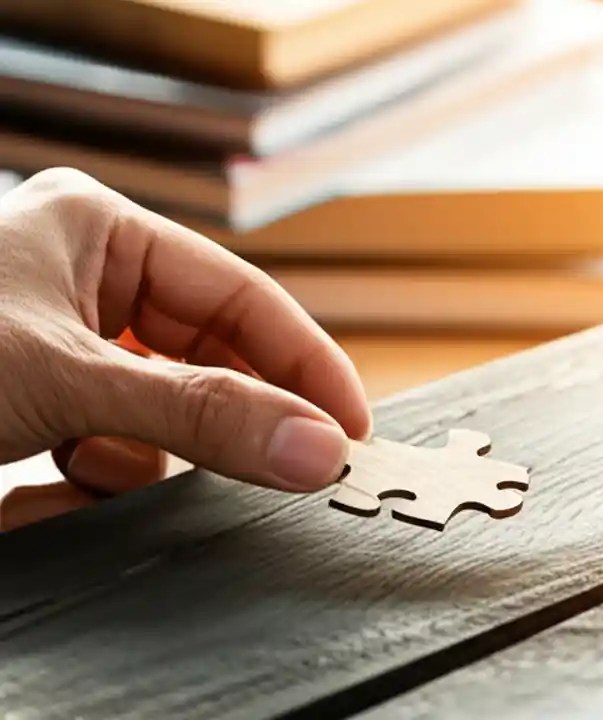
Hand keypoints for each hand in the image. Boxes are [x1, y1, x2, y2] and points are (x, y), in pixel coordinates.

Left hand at [0, 168, 370, 528]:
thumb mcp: (68, 383)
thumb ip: (200, 416)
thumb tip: (318, 450)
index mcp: (97, 230)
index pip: (243, 296)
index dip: (305, 364)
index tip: (350, 431)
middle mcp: (84, 277)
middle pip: (210, 354)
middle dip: (222, 415)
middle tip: (285, 466)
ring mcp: (59, 342)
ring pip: (164, 407)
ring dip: (136, 453)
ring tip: (84, 462)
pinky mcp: (36, 404)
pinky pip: (112, 443)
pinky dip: (94, 474)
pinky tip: (53, 474)